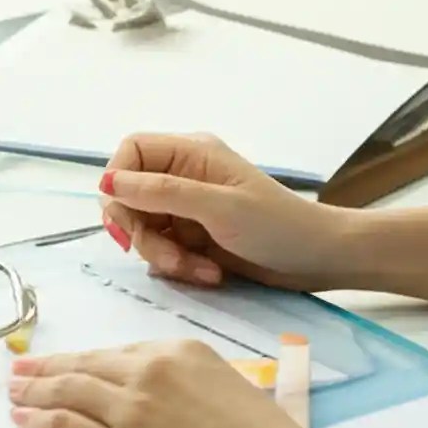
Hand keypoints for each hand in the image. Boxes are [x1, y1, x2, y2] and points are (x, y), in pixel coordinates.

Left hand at [7, 340, 325, 427]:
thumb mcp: (226, 389)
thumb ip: (184, 383)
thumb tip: (152, 396)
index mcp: (180, 352)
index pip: (116, 354)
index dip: (83, 359)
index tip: (63, 362)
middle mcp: (148, 372)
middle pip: (84, 366)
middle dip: (48, 368)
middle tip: (21, 370)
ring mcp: (129, 411)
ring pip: (66, 392)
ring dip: (34, 392)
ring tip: (15, 393)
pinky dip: (37, 422)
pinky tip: (23, 422)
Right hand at [98, 133, 353, 290]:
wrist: (318, 259)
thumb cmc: (277, 226)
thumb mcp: (218, 207)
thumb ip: (162, 193)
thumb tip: (108, 183)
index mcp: (190, 153)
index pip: (131, 153)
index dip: (118, 182)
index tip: (124, 219)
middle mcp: (183, 176)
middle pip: (130, 197)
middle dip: (142, 233)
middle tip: (166, 257)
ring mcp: (186, 208)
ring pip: (143, 230)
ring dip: (164, 256)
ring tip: (199, 269)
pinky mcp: (192, 238)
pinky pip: (162, 251)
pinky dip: (179, 266)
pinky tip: (208, 273)